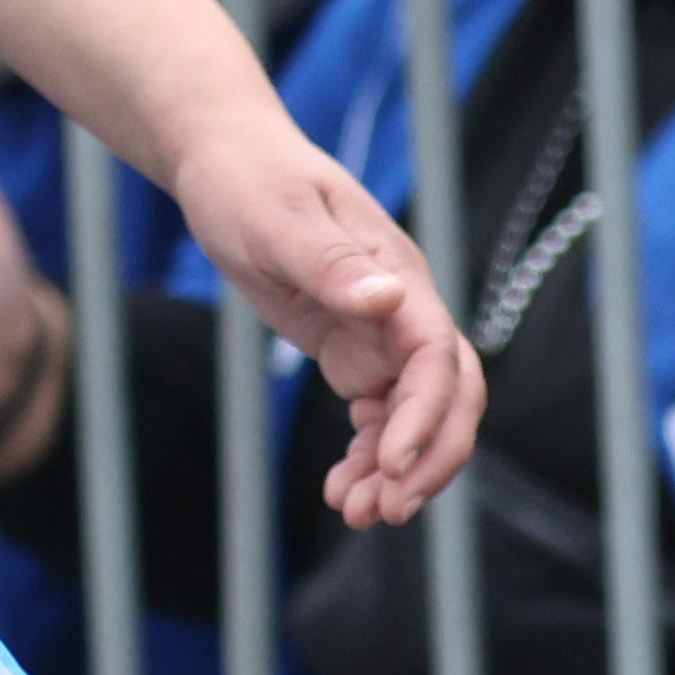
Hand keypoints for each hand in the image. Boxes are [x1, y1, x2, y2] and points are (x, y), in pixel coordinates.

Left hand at [171, 111, 481, 523]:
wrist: (224, 161)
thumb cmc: (249, 180)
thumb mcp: (278, 220)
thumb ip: (330, 263)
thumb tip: (390, 299)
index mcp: (397, 277)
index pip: (439, 359)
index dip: (427, 417)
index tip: (393, 466)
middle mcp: (402, 310)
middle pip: (450, 398)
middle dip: (429, 460)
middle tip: (385, 512)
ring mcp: (380, 333)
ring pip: (414, 416)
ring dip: (395, 470)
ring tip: (355, 513)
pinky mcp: (351, 349)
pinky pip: (378, 415)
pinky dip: (367, 456)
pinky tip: (339, 488)